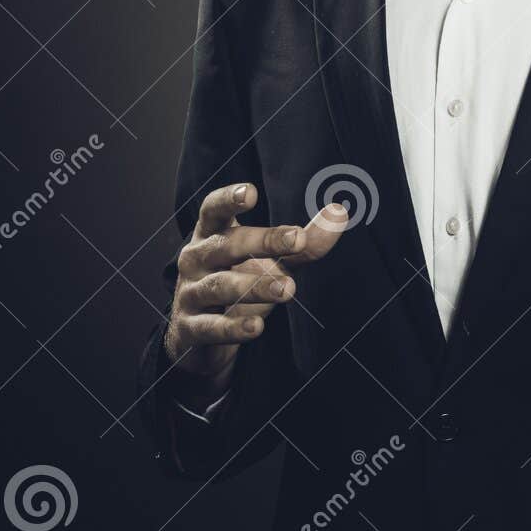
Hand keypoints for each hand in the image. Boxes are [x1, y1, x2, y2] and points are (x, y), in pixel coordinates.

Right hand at [164, 182, 348, 400]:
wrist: (201, 337)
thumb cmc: (238, 283)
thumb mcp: (270, 261)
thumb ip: (302, 242)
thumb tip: (339, 212)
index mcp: (211, 235)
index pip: (213, 210)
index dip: (228, 199)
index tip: (251, 192)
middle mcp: (196, 259)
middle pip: (227, 244)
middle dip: (262, 241)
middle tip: (298, 239)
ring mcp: (191, 294)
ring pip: (221, 286)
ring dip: (255, 286)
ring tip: (289, 289)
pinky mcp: (192, 329)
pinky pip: (212, 327)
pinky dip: (234, 327)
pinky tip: (257, 327)